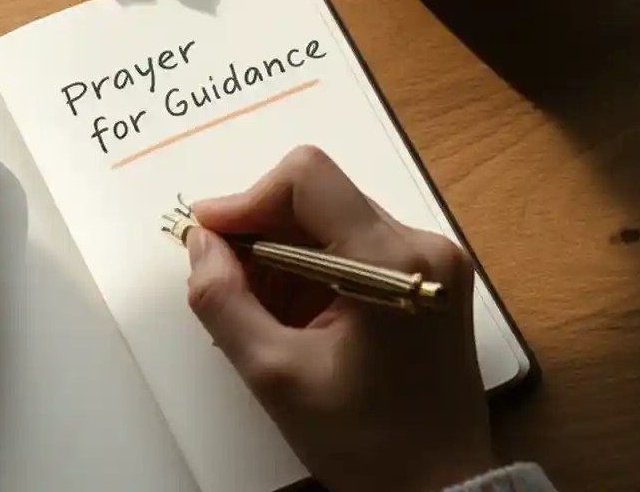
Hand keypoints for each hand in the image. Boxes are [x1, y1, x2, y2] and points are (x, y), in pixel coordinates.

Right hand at [185, 146, 494, 491]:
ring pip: (333, 219)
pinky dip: (313, 268)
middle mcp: (422, 245)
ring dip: (284, 253)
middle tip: (226, 282)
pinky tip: (296, 316)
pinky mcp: (429, 278)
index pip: (306, 178)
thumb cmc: (366, 442)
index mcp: (391, 262)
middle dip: (261, 233)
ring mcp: (432, 260)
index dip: (246, 200)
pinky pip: (355, 245)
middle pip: (319, 197)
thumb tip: (201, 244)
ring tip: (263, 312)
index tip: (210, 239)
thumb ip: (223, 301)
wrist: (438, 488)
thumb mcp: (275, 375)